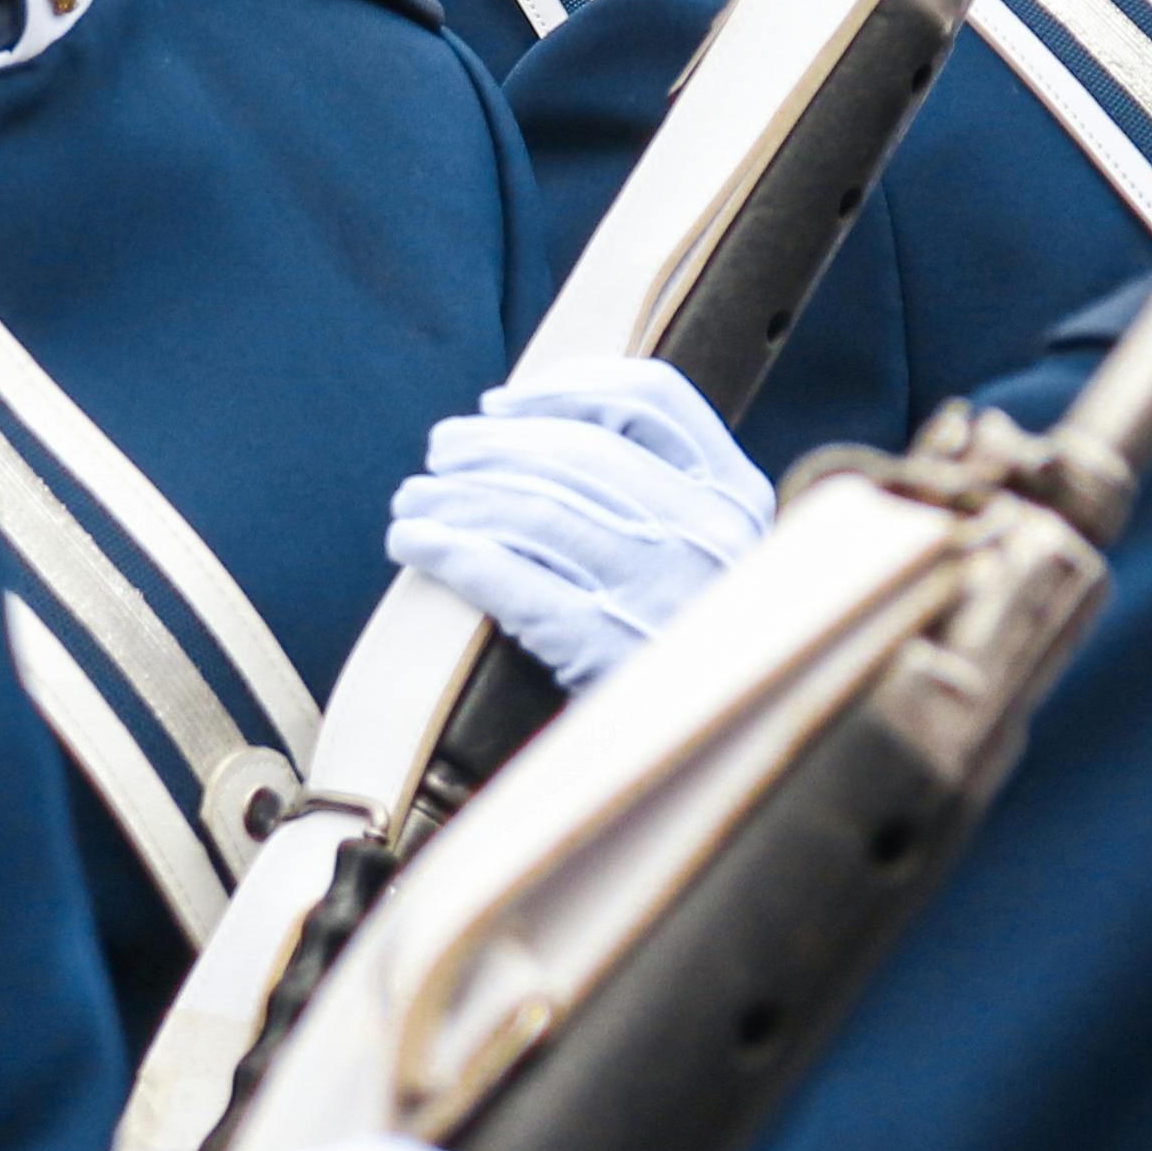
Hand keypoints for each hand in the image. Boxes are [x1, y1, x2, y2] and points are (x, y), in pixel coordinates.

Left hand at [385, 358, 774, 691]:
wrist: (730, 762)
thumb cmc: (701, 654)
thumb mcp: (717, 563)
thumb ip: (665, 496)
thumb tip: (537, 431)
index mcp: (737, 497)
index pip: (654, 399)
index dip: (565, 388)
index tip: (500, 404)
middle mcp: (708, 534)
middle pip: (576, 450)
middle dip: (490, 443)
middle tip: (439, 450)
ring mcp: (663, 592)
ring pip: (535, 510)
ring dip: (456, 496)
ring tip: (414, 500)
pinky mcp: (612, 652)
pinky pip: (513, 581)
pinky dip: (451, 552)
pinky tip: (415, 545)